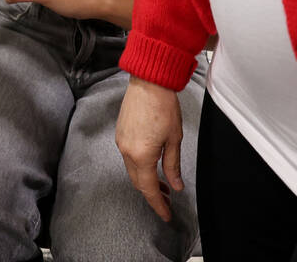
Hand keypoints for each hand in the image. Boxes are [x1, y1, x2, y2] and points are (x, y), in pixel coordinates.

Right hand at [116, 76, 183, 221]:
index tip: (166, 215)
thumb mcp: (174, 139)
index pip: (149, 188)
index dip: (158, 204)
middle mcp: (126, 151)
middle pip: (137, 182)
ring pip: (132, 170)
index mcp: (141, 155)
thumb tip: (175, 185)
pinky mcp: (120, 133)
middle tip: (167, 200)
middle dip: (152, 194)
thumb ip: (173, 165)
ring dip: (146, 179)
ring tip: (163, 183)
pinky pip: (128, 157)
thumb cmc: (163, 106)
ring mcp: (121, 141)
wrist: (148, 82)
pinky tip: (152, 164)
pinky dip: (139, 166)